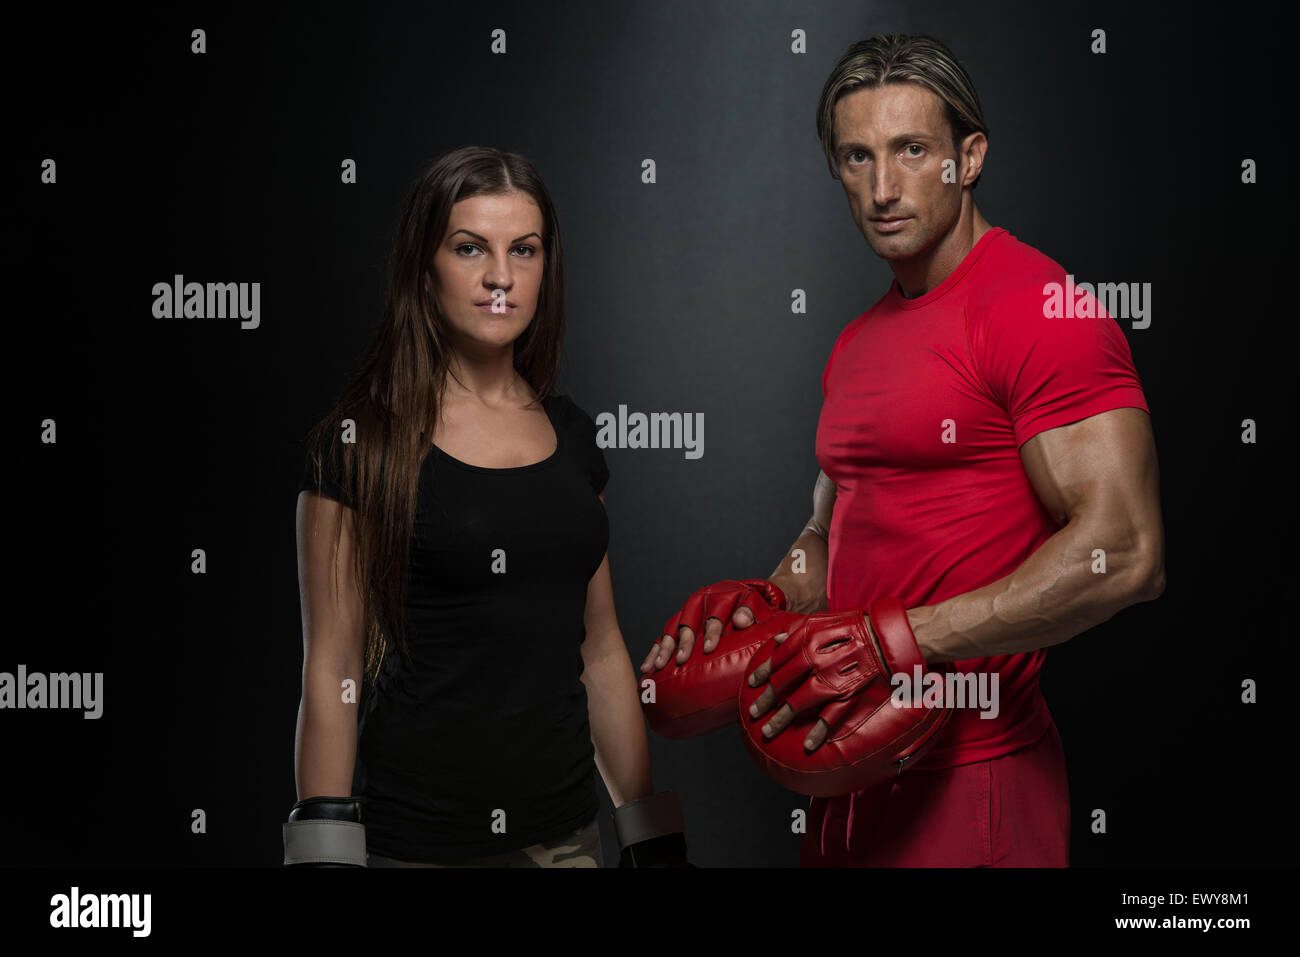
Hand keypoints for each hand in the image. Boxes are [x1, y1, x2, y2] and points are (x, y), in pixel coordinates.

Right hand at [641, 579, 785, 672]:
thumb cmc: (755, 608)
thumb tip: (741, 620)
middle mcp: (700, 602)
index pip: (714, 614)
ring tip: (657, 666)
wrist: (748, 597)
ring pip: (672, 628)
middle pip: (687, 621)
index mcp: (721, 596)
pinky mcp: (680, 623)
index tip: (709, 648)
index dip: (711, 630)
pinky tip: (648, 666)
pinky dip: (656, 650)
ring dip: (663, 647)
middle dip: (682, 641)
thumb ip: (752, 612)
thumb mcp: (759, 606)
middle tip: (680, 660)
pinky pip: (665, 636)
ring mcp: (688, 612)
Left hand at [745, 611, 875, 749]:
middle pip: (782, 685)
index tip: (752, 684)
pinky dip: (818, 732)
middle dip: (765, 700)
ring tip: (767, 732)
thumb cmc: (853, 626)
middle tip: (753, 712)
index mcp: (805, 640)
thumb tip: (775, 640)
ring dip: (780, 720)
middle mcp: (814, 661)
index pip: (776, 660)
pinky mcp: (848, 694)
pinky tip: (807, 745)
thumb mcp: (821, 620)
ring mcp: (830, 680)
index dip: (762, 673)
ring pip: (798, 704)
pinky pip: (830, 717)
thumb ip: (796, 630)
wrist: (885, 636)